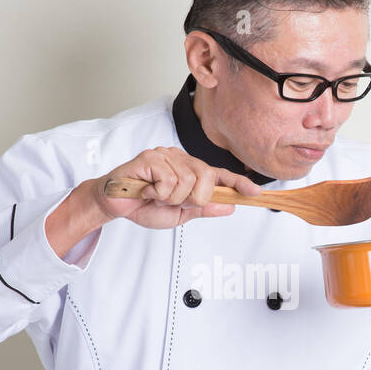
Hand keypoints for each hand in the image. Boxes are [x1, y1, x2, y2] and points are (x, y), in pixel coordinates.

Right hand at [89, 146, 264, 229]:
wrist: (115, 205)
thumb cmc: (144, 206)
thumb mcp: (180, 213)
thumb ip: (203, 208)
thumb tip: (229, 206)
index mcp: (189, 171)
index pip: (218, 174)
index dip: (237, 183)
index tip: (255, 192)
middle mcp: (180, 159)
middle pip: (206, 178)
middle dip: (192, 198)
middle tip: (171, 202)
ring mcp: (165, 155)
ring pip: (187, 181)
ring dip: (170, 198)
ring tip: (154, 196)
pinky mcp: (150, 158)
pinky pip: (168, 180)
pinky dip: (158, 193)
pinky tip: (146, 190)